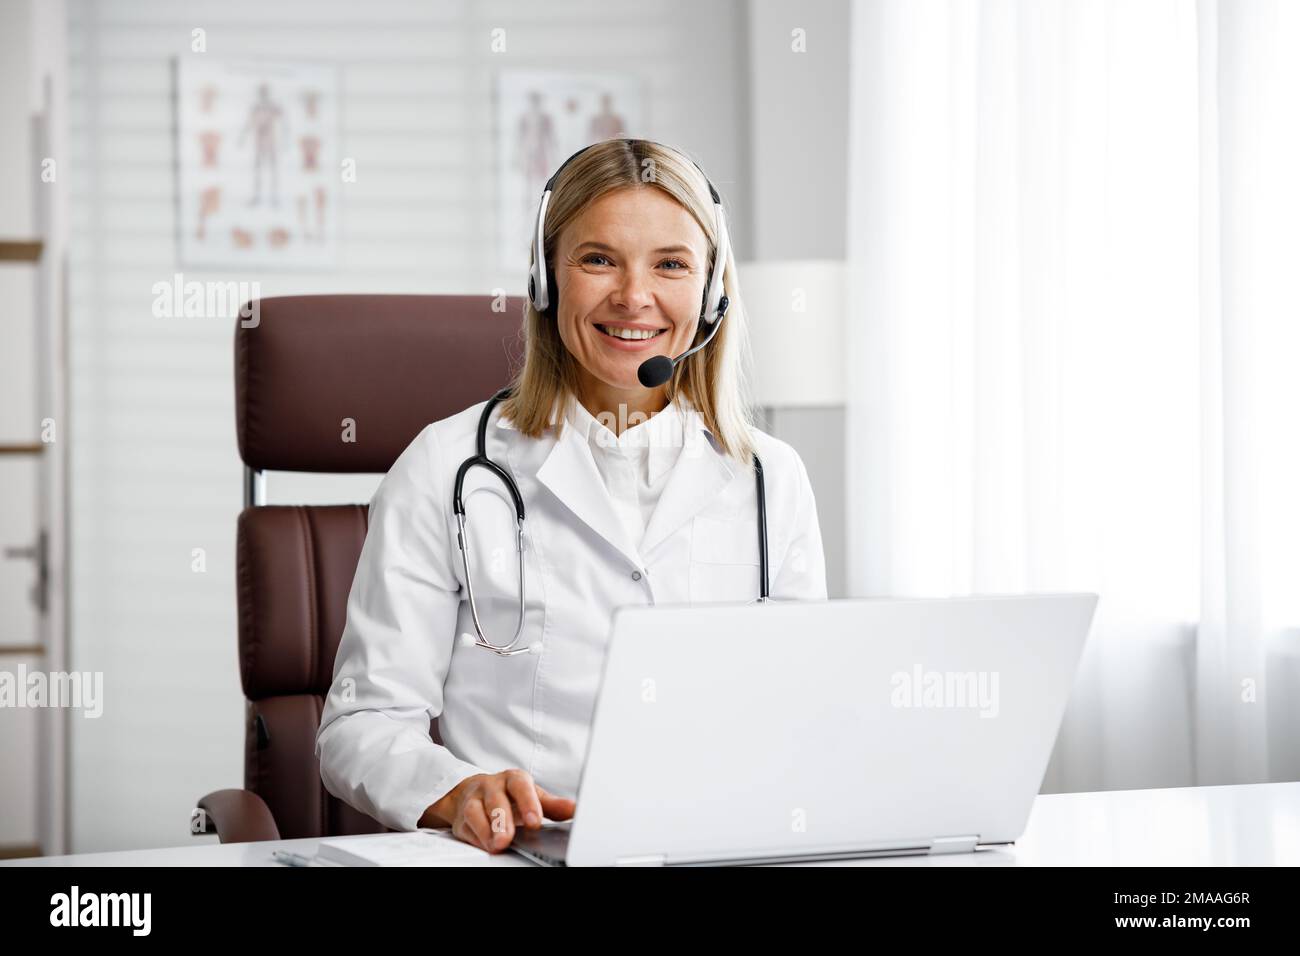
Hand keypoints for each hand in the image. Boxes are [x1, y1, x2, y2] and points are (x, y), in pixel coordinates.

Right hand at [419, 769, 575, 852]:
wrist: (473, 792)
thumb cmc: (509, 796)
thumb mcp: (533, 797)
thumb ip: (552, 805)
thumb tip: (575, 810)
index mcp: (513, 779)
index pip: (520, 786)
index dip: (527, 802)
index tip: (535, 821)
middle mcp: (492, 786)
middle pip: (495, 799)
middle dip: (502, 819)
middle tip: (509, 837)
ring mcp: (474, 800)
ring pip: (475, 812)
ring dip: (486, 830)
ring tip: (498, 844)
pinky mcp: (462, 817)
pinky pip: (466, 826)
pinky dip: (476, 837)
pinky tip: (485, 844)